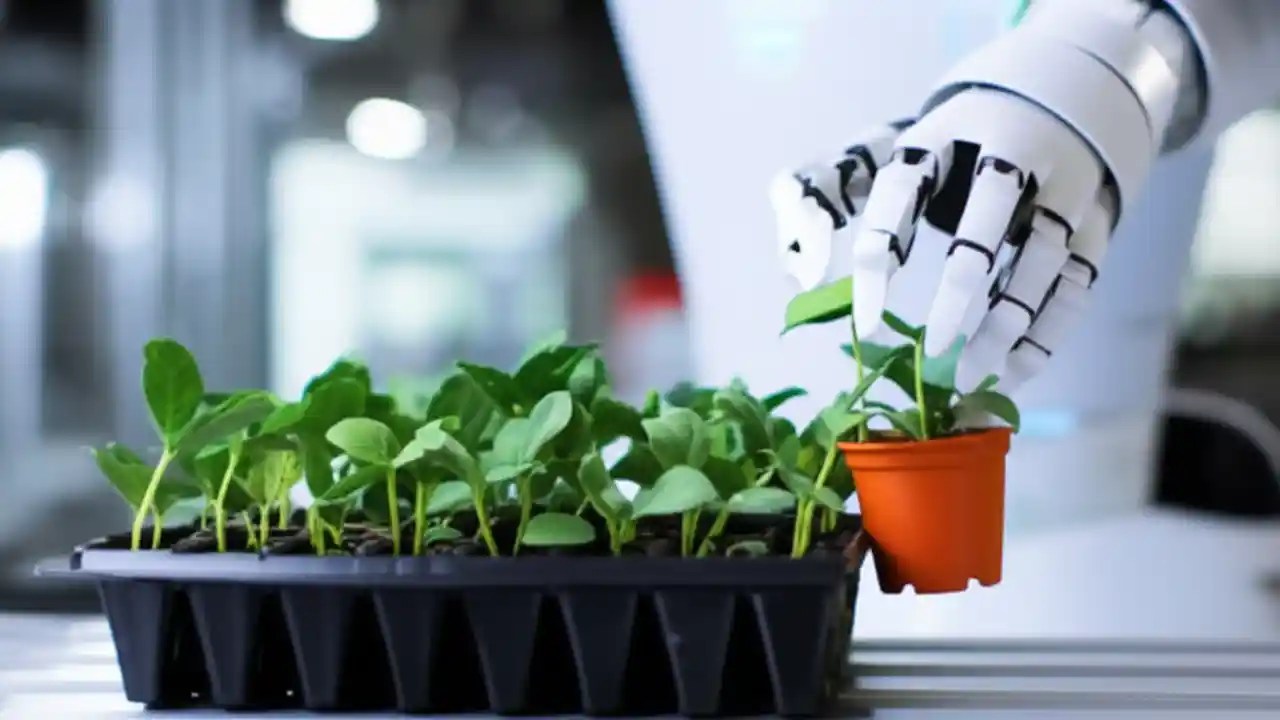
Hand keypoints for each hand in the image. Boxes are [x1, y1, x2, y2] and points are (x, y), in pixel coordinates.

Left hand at [771, 88, 1116, 392]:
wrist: (1061, 98)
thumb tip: (801, 279)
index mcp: (944, 133)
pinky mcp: (1096, 224)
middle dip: (959, 290)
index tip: (864, 324)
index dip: (879, 258)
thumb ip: (856, 201)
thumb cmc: (961, 147)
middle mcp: (1012, 152)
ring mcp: (1062, 188)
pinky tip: (1014, 374)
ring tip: (969, 377)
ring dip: (1005, 324)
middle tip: (933, 349)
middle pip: (985, 221)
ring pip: (1038, 261)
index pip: (899, 190)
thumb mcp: (913, 152)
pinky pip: (1074, 285)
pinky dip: (1046, 333)